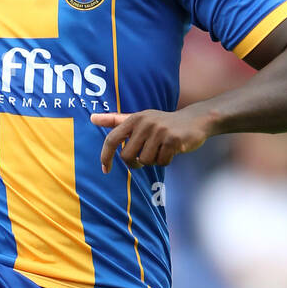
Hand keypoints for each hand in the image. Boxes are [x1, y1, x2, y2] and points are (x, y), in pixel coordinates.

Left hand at [92, 105, 212, 173]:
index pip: (112, 139)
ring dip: (153, 161)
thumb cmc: (162, 122)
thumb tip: (92, 118)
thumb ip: (115, 120)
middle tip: (144, 157)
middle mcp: (145, 123)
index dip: (106, 156)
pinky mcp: (173, 140)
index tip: (105, 169)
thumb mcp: (139, 118)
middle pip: (128, 156)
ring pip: (145, 161)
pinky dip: (165, 161)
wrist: (195, 120)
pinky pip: (161, 162)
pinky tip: (172, 150)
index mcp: (134, 118)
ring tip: (161, 149)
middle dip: (135, 163)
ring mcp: (159, 131)